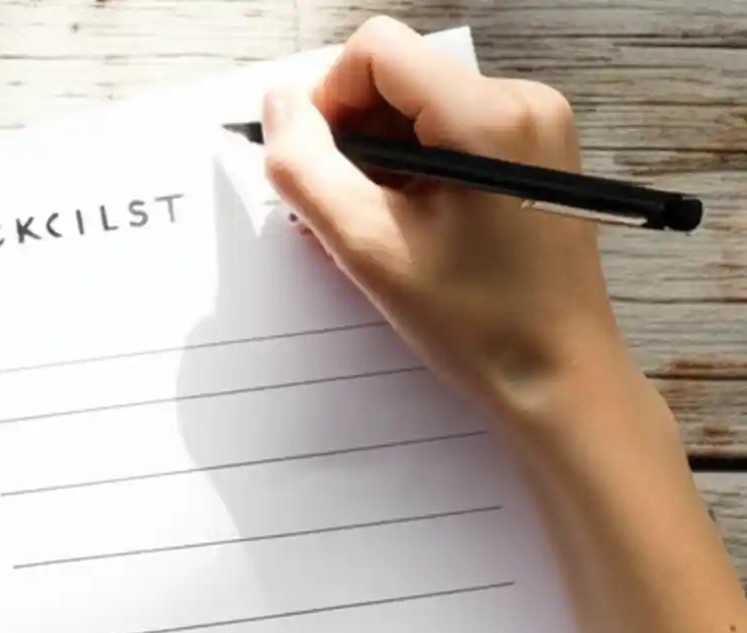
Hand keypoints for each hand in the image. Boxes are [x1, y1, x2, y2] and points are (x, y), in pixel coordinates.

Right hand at [263, 16, 629, 420]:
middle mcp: (521, 103)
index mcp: (488, 117)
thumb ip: (306, 168)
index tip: (318, 163)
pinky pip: (448, 133)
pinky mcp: (533, 153)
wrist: (558, 378)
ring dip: (377, 160)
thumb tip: (278, 108)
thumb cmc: (479, 323)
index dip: (327, 99)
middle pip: (396, 77)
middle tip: (336, 210)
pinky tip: (402, 226)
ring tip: (369, 228)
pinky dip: (411, 172)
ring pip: (417, 109)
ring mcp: (533, 126)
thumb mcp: (368, 247)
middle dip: (351, 137)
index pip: (376, 50)